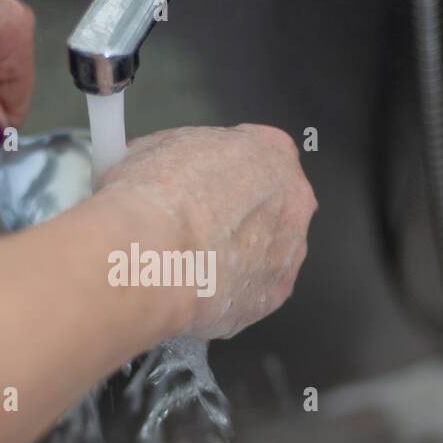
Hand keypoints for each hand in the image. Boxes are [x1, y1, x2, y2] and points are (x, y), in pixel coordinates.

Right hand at [97, 125, 315, 338]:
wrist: (150, 256)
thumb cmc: (157, 199)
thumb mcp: (159, 145)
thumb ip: (187, 153)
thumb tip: (166, 165)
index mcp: (271, 152)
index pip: (259, 155)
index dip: (224, 173)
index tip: (204, 184)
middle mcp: (292, 201)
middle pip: (270, 205)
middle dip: (236, 216)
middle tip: (196, 225)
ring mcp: (287, 252)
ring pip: (266, 252)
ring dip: (236, 256)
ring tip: (191, 261)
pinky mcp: (273, 296)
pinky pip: (255, 291)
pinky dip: (230, 292)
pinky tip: (198, 286)